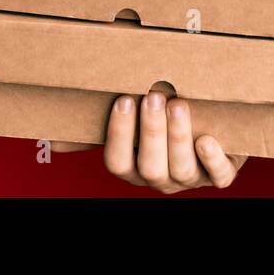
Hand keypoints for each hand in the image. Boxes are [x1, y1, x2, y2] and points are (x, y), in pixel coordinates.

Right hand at [48, 91, 246, 192]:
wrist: (219, 127)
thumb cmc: (166, 122)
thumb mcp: (134, 123)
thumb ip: (99, 128)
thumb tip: (51, 138)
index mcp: (134, 167)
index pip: (117, 162)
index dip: (119, 134)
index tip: (124, 100)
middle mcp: (160, 178)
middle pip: (149, 166)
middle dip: (150, 132)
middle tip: (153, 96)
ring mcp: (192, 178)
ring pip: (181, 168)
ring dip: (178, 137)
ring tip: (179, 104)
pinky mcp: (222, 173)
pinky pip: (219, 176)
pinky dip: (213, 159)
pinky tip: (207, 139)